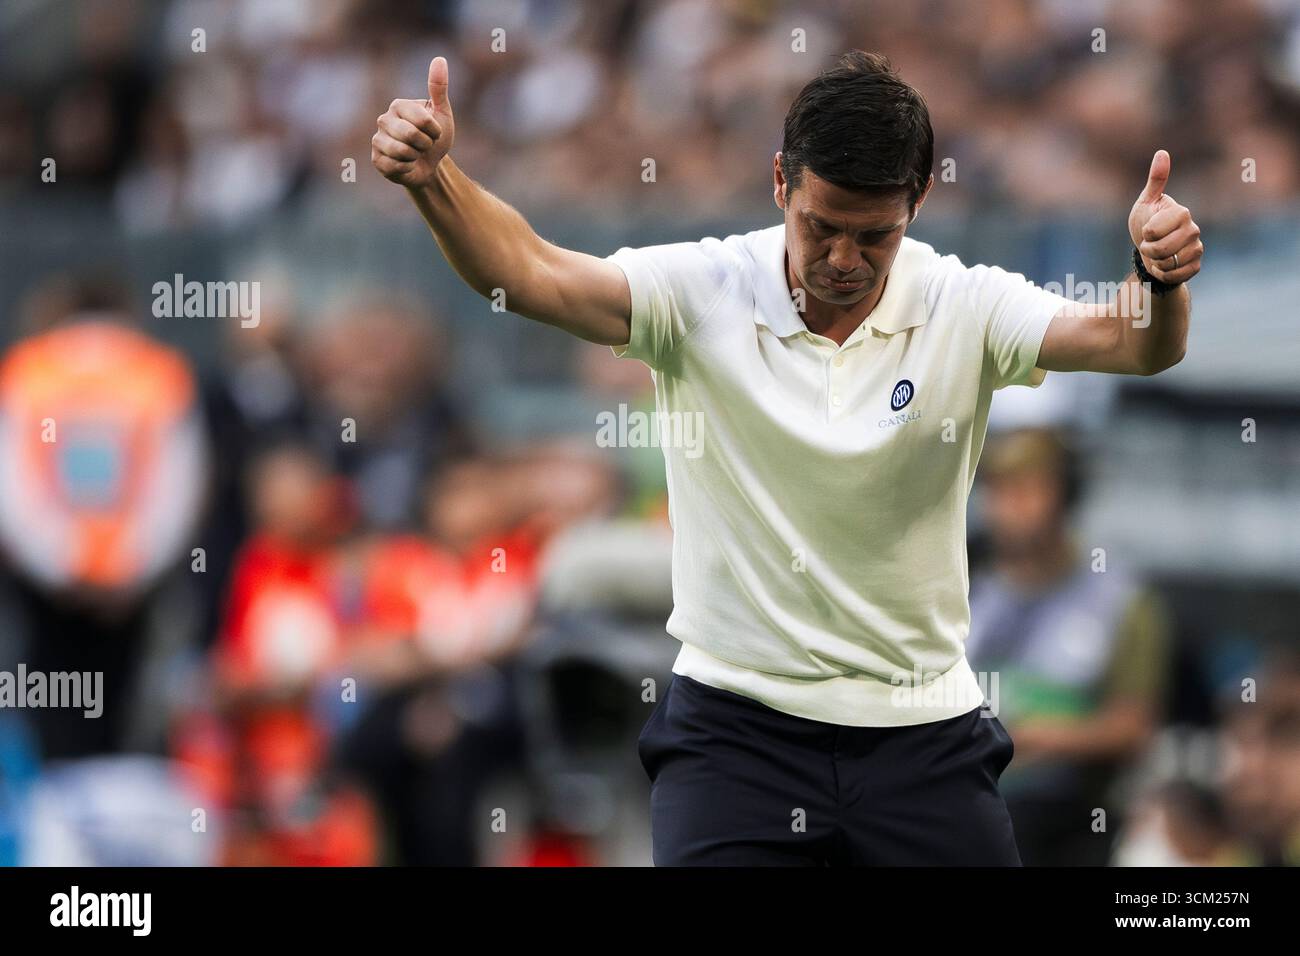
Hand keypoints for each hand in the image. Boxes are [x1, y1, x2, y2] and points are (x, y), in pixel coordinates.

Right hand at [372, 56, 455, 187]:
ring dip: (416, 156)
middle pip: (411, 135)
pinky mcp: (377, 160)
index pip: (422, 119)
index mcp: (398, 105)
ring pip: (402, 151)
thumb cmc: (435, 138)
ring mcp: (378, 140)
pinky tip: (406, 165)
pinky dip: (407, 168)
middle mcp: (384, 119)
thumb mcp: (441, 113)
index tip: (435, 133)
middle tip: (424, 145)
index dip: (435, 131)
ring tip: (415, 154)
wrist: (430, 165)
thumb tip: (440, 59)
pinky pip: (396, 166)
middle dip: (426, 144)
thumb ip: (439, 88)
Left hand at [1127, 149, 1201, 283]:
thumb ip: (1156, 180)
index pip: (1153, 231)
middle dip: (1148, 250)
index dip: (1145, 234)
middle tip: (1150, 244)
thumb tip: (1162, 152)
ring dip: (1156, 263)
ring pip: (1168, 264)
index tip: (1147, 230)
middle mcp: (1193, 229)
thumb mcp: (1146, 202)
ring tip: (1157, 255)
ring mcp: (1197, 248)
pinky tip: (1164, 266)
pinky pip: (1176, 276)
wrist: (1150, 250)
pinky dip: (1164, 275)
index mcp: (1182, 213)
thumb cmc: (1146, 222)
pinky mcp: (1196, 266)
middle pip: (1161, 250)